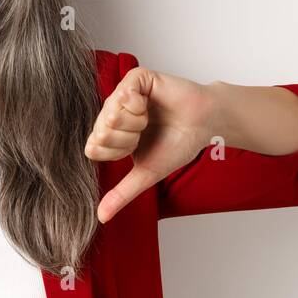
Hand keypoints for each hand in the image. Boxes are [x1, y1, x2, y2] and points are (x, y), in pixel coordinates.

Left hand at [85, 66, 216, 222]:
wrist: (204, 125)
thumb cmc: (177, 145)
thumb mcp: (146, 174)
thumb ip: (121, 194)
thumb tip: (101, 218)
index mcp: (109, 134)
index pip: (93, 148)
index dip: (117, 152)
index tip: (136, 148)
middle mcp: (111, 113)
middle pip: (100, 132)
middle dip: (127, 139)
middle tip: (145, 132)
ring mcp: (121, 94)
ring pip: (110, 114)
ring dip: (135, 122)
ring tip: (150, 117)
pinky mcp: (136, 78)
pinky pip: (124, 93)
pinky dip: (139, 105)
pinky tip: (150, 104)